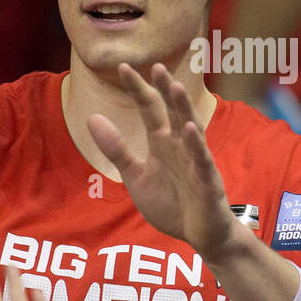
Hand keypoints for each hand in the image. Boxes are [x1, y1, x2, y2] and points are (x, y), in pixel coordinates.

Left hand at [87, 63, 239, 260]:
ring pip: (192, 130)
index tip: (122, 67)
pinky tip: (191, 130)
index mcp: (162, 144)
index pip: (150, 109)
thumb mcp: (136, 176)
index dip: (138, 89)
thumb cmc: (172, 203)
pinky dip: (196, 146)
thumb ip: (117, 149)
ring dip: (183, 109)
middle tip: (155, 65)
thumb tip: (92, 118)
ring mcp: (196, 162)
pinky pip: (202, 161)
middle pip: (172, 112)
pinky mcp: (208, 182)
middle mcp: (181, 147)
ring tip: (174, 86)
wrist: (199, 235)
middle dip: (164, 89)